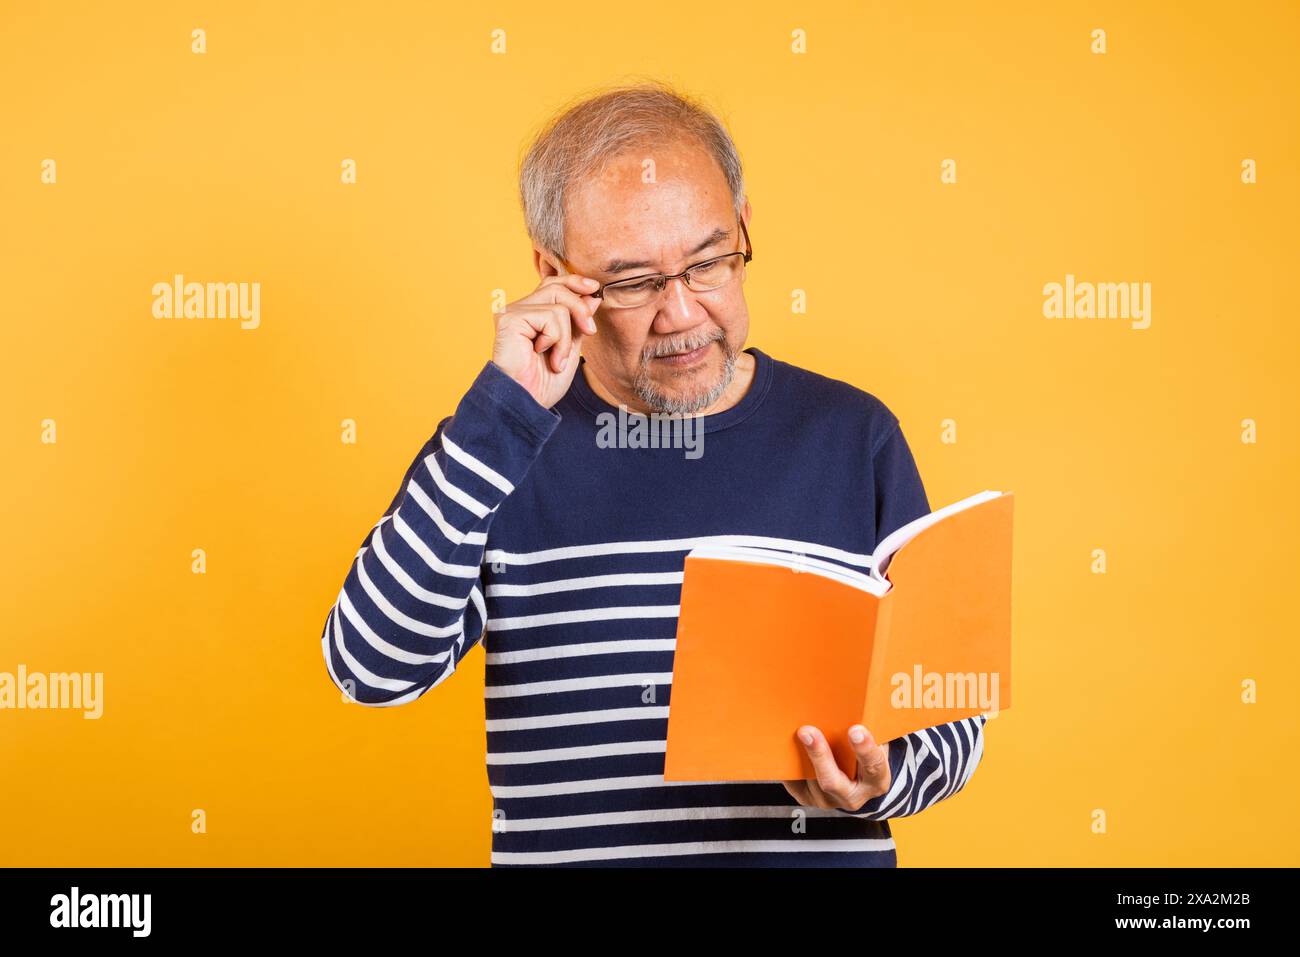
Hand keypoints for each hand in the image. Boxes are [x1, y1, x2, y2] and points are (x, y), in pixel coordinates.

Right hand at [491, 273, 600, 408]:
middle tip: (590, 332)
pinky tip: (542, 354)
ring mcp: (512, 312)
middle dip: (580, 309)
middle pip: (558, 287)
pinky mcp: (510, 319)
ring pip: (559, 305)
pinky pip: (550, 316)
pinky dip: (556, 339)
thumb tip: (593, 295)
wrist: (527, 402)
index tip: (595, 289)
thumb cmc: (543, 382)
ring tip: (557, 359)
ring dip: (567, 338)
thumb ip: (578, 321)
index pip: (553, 284)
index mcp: (531, 313)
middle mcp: (519, 309)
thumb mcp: (570, 347)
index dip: (575, 282)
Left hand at [782, 724, 891, 811]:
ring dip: (798, 756)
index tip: (855, 730)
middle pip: (832, 781)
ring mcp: (828, 801)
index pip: (873, 766)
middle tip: (807, 731)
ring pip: (809, 780)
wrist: (855, 781)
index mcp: (876, 780)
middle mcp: (852, 797)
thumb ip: (867, 729)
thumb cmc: (865, 753)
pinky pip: (794, 781)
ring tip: (790, 731)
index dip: (865, 749)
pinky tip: (784, 745)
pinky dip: (788, 763)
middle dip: (818, 755)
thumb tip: (850, 703)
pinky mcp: (807, 798)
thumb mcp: (875, 742)